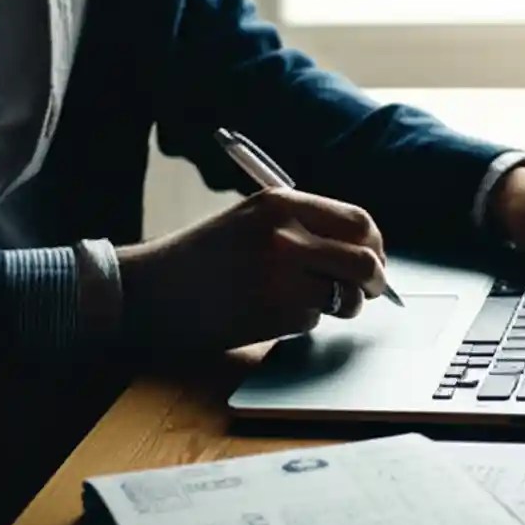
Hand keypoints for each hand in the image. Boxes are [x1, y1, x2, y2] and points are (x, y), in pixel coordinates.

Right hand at [116, 188, 387, 350]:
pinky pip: (315, 320)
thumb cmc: (205, 257)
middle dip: (375, 282)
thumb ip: (306, 227)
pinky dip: (303, 321)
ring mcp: (282, 276)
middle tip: (369, 291)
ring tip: (310, 302)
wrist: (149, 290)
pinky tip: (270, 312)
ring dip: (341, 305)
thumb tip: (366, 251)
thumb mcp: (253, 220)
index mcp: (281, 203)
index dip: (374, 245)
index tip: (374, 260)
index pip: (359, 221)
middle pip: (365, 261)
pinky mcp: (275, 313)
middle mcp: (286, 235)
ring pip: (346, 296)